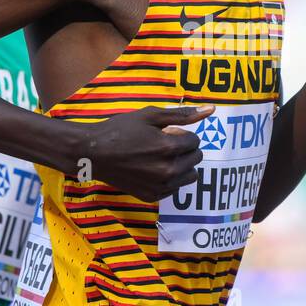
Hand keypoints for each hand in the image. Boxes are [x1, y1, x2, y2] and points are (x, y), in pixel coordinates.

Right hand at [78, 105, 213, 201]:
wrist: (93, 153)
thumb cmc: (120, 129)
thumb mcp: (150, 115)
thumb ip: (182, 114)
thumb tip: (211, 110)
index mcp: (169, 148)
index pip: (195, 141)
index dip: (182, 134)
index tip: (165, 132)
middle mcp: (168, 170)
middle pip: (196, 158)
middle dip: (184, 149)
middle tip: (162, 144)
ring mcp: (160, 186)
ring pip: (190, 175)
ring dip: (182, 165)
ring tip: (161, 157)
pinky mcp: (152, 196)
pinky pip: (175, 188)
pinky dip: (170, 178)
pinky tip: (152, 169)